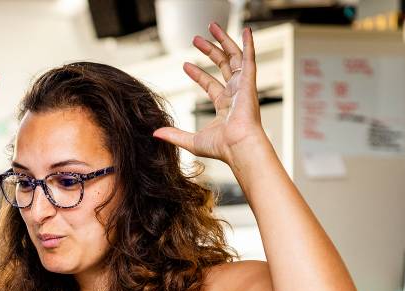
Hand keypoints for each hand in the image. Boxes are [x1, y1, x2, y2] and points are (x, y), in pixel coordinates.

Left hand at [152, 23, 265, 163]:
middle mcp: (235, 94)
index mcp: (225, 106)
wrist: (239, 146)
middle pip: (222, 66)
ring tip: (212, 27)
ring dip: (223, 41)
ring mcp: (243, 87)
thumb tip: (155, 133)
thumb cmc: (222, 148)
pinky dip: (249, 44)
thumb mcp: (191, 140)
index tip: (185, 64)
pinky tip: (246, 30)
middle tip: (197, 39)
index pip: (210, 85)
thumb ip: (174, 135)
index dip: (197, 74)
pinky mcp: (249, 82)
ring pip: (234, 57)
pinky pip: (249, 58)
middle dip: (210, 51)